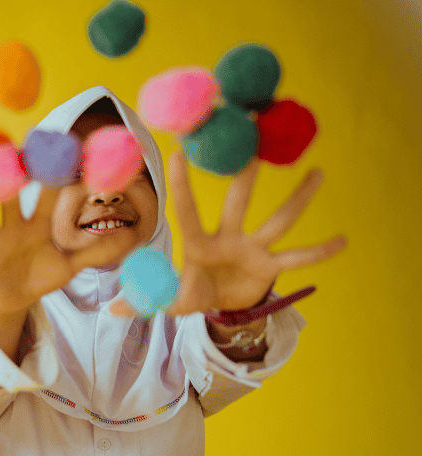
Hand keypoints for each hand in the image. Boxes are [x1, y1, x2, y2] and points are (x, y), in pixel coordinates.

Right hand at [0, 183, 124, 318]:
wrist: (12, 299)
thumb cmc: (40, 275)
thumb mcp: (69, 267)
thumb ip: (98, 252)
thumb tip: (133, 237)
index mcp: (38, 225)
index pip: (50, 195)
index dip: (57, 174)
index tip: (61, 146)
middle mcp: (13, 225)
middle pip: (10, 195)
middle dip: (4, 172)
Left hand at [111, 151, 346, 316]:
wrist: (220, 306)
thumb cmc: (192, 291)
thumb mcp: (168, 299)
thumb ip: (144, 300)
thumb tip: (111, 308)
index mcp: (197, 243)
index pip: (187, 209)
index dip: (182, 184)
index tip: (176, 153)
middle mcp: (227, 237)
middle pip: (237, 204)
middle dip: (245, 178)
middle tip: (253, 146)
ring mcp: (252, 249)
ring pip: (277, 222)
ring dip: (298, 201)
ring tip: (317, 172)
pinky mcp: (271, 267)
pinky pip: (297, 258)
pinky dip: (318, 252)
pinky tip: (343, 240)